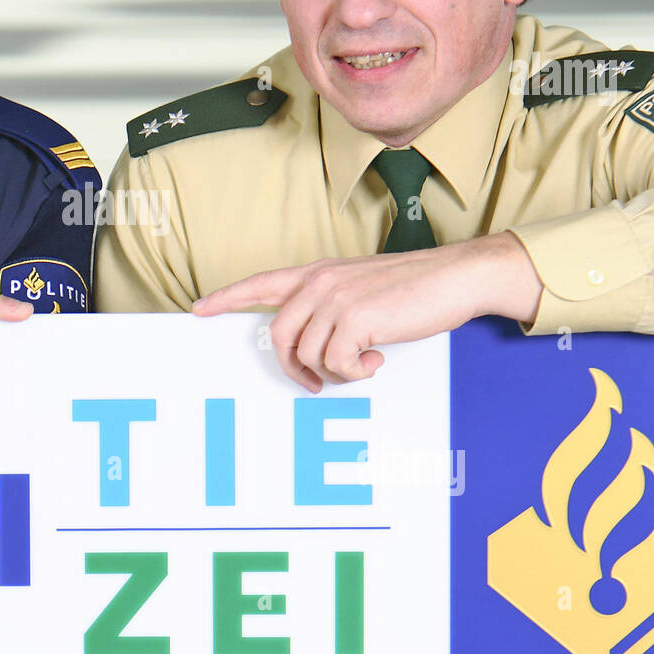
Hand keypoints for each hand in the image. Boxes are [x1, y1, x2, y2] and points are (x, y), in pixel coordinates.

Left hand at [192, 233, 541, 390]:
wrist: (454, 276)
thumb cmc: (413, 287)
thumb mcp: (361, 287)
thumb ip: (331, 304)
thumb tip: (314, 342)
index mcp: (318, 272)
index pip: (260, 283)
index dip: (227, 297)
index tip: (199, 309)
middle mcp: (320, 282)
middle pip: (279, 334)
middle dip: (295, 367)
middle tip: (318, 381)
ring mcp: (336, 298)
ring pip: (307, 354)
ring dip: (334, 371)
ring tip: (362, 362)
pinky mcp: (355, 318)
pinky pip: (336, 363)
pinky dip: (355, 372)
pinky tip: (376, 360)